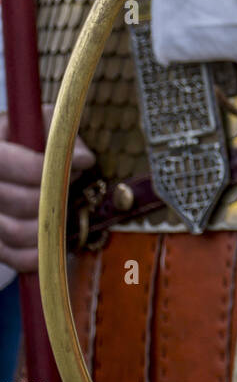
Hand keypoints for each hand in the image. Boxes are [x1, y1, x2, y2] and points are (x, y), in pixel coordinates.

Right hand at [0, 107, 94, 272]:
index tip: (79, 163)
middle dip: (54, 196)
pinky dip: (38, 253)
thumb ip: (61, 136)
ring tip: (65, 208)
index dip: (41, 169)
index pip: (4, 164)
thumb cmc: (34, 139)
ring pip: (15, 232)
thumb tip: (83, 160)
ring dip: (51, 224)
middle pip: (17, 202)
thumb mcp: (44, 125)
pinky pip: (13, 256)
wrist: (16, 163)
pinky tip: (55, 240)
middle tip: (75, 183)